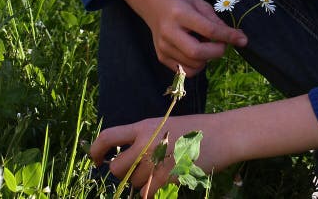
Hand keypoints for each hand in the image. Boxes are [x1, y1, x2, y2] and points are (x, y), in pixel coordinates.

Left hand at [90, 114, 234, 198]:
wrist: (222, 134)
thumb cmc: (195, 129)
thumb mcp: (166, 125)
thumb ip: (145, 137)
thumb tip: (128, 157)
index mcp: (144, 126)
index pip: (108, 136)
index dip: (96, 150)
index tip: (96, 160)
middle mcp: (146, 142)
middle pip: (117, 168)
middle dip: (123, 174)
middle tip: (137, 172)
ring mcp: (157, 160)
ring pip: (134, 182)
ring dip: (142, 183)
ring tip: (159, 172)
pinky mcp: (168, 176)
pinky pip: (147, 193)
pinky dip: (151, 192)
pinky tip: (162, 184)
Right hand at [115, 0, 247, 75]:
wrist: (153, 3)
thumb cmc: (180, 0)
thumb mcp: (199, 3)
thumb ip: (216, 21)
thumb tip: (236, 38)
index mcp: (180, 14)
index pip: (208, 30)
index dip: (228, 36)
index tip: (243, 40)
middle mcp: (169, 32)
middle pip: (198, 53)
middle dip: (217, 52)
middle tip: (222, 44)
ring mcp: (163, 47)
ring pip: (193, 65)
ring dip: (207, 59)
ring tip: (204, 44)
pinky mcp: (161, 57)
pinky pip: (185, 71)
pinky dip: (197, 65)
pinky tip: (195, 52)